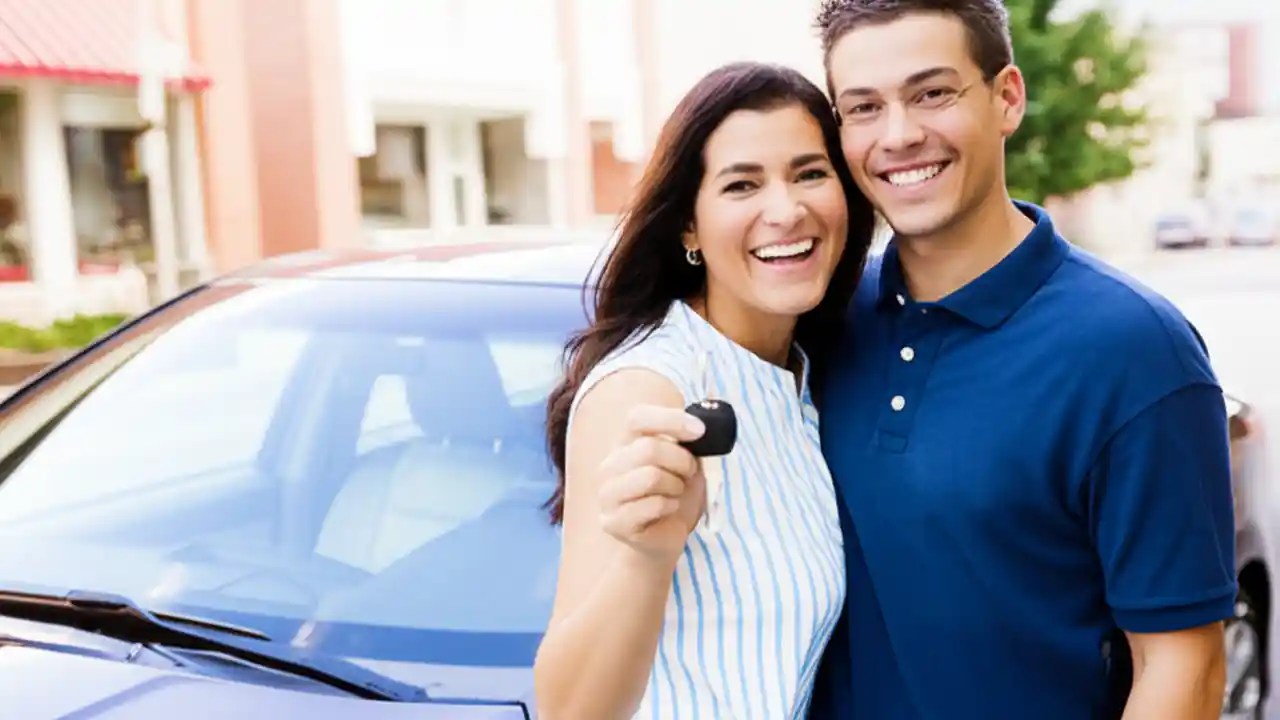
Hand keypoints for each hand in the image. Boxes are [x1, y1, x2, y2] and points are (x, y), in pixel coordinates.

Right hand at [596, 404, 706, 560]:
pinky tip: (667, 511)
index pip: (638, 417)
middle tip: (688, 474)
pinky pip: (652, 505)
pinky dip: (670, 507)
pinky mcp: (613, 521)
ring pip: (650, 476)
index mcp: (624, 445)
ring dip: (675, 486)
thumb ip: (686, 444)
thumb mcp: (685, 465)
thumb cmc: (674, 498)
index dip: (671, 420)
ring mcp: (607, 495)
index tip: (700, 431)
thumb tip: (700, 427)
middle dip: (682, 461)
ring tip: (675, 494)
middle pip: (649, 448)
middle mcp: (609, 467)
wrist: (663, 541)